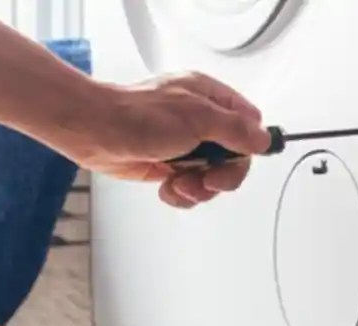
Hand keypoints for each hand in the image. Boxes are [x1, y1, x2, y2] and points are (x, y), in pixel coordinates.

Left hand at [67, 72, 271, 207]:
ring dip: (198, 188)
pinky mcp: (166, 166)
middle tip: (208, 180)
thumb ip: (235, 129)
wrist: (94, 131)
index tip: (236, 162)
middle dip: (221, 175)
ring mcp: (183, 145)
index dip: (248, 147)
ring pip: (210, 178)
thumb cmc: (136, 116)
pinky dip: (180, 194)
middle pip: (233, 158)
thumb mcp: (197, 118)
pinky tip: (167, 188)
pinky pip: (188, 188)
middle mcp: (199, 121)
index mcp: (210, 99)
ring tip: (179, 183)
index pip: (248, 125)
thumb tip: (262, 139)